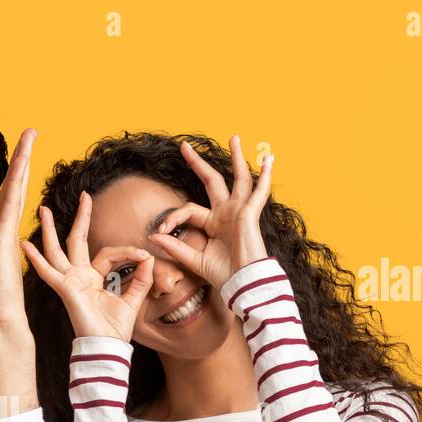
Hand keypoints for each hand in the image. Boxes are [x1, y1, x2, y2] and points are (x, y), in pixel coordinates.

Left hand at [0, 129, 36, 327]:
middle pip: (1, 190)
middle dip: (12, 166)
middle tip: (25, 138)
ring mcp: (5, 229)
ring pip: (12, 187)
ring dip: (21, 159)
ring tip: (31, 133)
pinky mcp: (6, 232)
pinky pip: (12, 197)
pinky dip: (18, 175)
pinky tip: (26, 154)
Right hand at [21, 191, 155, 341]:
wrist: (107, 347)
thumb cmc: (115, 329)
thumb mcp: (133, 298)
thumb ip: (141, 277)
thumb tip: (147, 257)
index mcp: (93, 279)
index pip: (108, 253)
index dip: (126, 251)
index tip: (142, 255)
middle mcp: (78, 277)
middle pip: (75, 241)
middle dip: (80, 219)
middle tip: (85, 196)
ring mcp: (69, 282)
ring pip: (57, 250)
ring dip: (50, 229)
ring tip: (44, 209)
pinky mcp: (64, 289)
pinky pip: (47, 271)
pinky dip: (35, 259)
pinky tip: (24, 245)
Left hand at [147, 135, 272, 289]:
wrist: (242, 284)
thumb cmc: (223, 275)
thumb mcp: (193, 259)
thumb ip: (175, 247)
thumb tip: (153, 235)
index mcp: (213, 223)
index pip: (188, 210)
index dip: (172, 217)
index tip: (160, 231)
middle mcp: (226, 213)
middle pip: (212, 181)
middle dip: (198, 164)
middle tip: (184, 146)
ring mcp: (239, 211)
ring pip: (239, 178)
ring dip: (237, 157)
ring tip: (234, 137)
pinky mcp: (250, 214)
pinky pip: (259, 192)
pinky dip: (265, 177)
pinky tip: (268, 160)